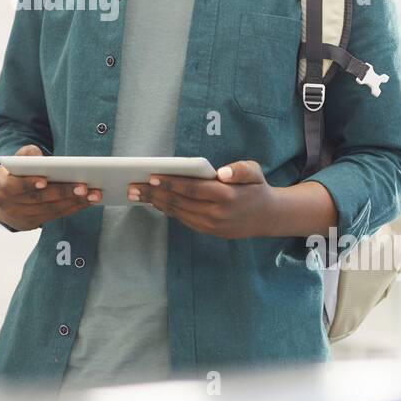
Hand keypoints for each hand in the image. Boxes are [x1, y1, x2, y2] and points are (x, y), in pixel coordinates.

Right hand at [0, 144, 98, 229]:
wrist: (1, 199)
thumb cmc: (13, 173)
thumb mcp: (13, 161)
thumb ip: (25, 154)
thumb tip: (38, 156)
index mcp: (1, 184)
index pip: (14, 185)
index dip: (29, 183)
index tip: (45, 180)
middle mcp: (9, 203)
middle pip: (39, 199)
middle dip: (63, 192)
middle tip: (84, 186)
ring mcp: (22, 216)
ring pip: (51, 210)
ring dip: (74, 202)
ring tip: (94, 194)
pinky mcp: (34, 223)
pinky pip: (56, 216)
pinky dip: (73, 208)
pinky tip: (88, 201)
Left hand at [131, 160, 278, 238]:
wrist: (267, 217)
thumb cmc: (256, 188)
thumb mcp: (255, 172)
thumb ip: (240, 169)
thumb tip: (223, 173)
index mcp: (226, 195)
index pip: (192, 188)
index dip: (170, 182)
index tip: (152, 176)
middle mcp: (216, 213)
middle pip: (179, 202)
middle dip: (154, 193)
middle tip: (133, 186)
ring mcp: (211, 225)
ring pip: (178, 212)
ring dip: (156, 203)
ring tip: (137, 195)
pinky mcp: (208, 231)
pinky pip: (183, 219)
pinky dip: (167, 210)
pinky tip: (155, 202)